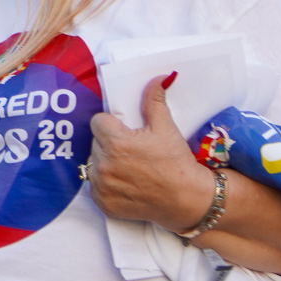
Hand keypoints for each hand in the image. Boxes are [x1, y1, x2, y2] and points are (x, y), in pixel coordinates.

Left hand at [86, 74, 213, 231]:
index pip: (98, 122)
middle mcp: (103, 165)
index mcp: (115, 143)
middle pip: (96, 143)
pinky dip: (106, 184)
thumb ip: (155, 101)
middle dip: (109, 143)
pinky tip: (126, 182)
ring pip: (93, 164)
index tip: (125, 131)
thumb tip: (160, 76)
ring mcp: (101, 186)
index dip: (112, 124)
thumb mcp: (166, 128)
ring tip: (129, 166)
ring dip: (106, 163)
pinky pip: (95, 186)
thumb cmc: (177, 163)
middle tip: (131, 149)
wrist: (187, 200)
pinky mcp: (103, 203)